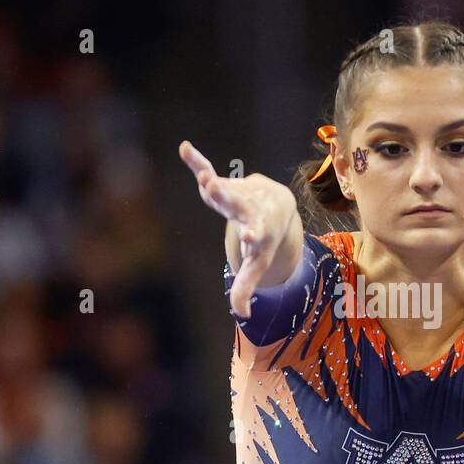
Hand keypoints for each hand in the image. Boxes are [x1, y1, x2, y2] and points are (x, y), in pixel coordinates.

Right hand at [179, 139, 301, 317]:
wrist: (279, 204)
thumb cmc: (265, 239)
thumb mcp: (257, 263)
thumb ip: (246, 286)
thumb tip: (244, 316)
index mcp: (258, 230)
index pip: (254, 234)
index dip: (251, 236)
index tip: (249, 237)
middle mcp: (249, 209)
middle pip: (237, 204)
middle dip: (227, 199)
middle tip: (216, 192)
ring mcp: (237, 194)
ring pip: (223, 188)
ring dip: (213, 183)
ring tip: (204, 177)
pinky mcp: (225, 183)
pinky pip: (208, 170)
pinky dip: (196, 161)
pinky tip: (184, 147)